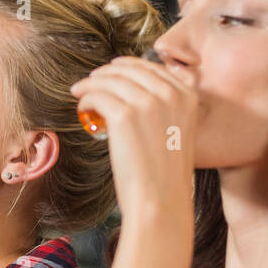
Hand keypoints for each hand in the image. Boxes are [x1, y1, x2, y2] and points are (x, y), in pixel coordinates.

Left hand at [70, 56, 197, 224]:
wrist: (160, 201)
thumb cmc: (165, 175)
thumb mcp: (177, 133)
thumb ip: (165, 109)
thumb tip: (135, 93)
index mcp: (187, 97)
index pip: (152, 68)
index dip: (128, 67)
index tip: (112, 71)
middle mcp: (170, 95)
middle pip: (129, 70)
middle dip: (106, 72)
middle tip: (91, 80)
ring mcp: (148, 103)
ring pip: (110, 80)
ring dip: (91, 84)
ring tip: (80, 92)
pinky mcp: (124, 115)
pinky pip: (97, 96)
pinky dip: (86, 99)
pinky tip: (82, 107)